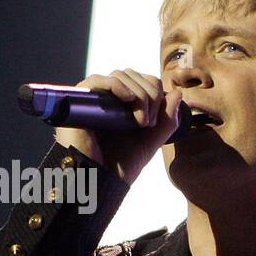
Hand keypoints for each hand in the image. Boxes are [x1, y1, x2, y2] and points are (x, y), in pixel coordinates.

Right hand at [54, 69, 183, 185]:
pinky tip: (129, 99)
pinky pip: (98, 79)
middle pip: (134, 75)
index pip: (144, 81)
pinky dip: (118, 85)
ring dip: (139, 94)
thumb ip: (166, 121)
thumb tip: (177, 93)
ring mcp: (93, 98)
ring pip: (120, 75)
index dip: (156, 94)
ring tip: (140, 122)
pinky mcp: (78, 101)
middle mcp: (107, 98)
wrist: (99, 181)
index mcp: (123, 105)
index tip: (154, 122)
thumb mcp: (151, 141)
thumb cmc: (121, 166)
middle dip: (150, 95)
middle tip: (148, 123)